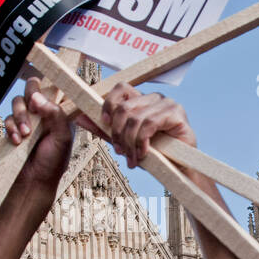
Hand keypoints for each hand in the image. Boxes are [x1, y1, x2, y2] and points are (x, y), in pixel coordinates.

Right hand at [3, 77, 73, 185]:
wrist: (34, 182)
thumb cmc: (53, 163)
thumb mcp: (62, 138)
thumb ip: (55, 115)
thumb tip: (37, 97)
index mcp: (60, 113)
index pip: (54, 88)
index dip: (47, 88)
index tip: (42, 98)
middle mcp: (44, 113)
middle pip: (32, 88)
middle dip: (29, 97)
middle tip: (32, 108)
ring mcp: (29, 120)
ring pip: (18, 102)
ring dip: (20, 116)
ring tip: (26, 134)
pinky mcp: (15, 129)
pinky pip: (8, 118)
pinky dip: (11, 128)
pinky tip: (17, 141)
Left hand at [76, 82, 195, 168]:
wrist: (179, 170)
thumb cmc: (153, 155)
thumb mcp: (124, 142)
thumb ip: (104, 130)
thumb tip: (79, 118)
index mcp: (141, 101)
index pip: (121, 88)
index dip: (109, 103)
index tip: (104, 123)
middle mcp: (154, 99)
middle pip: (125, 106)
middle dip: (118, 132)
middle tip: (120, 152)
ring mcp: (167, 104)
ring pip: (136, 117)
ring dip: (130, 142)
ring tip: (132, 159)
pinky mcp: (177, 113)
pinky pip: (149, 123)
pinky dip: (142, 141)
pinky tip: (143, 154)